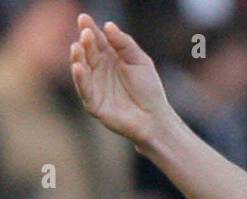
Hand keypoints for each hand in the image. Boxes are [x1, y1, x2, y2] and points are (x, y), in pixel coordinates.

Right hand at [69, 14, 175, 146]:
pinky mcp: (93, 103)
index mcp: (109, 58)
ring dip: (78, 57)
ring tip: (78, 46)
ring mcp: (94, 86)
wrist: (155, 119)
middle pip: (88, 52)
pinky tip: (79, 67)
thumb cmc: (149, 91)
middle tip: (86, 33)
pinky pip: (84, 89)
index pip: (96, 40)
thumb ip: (125, 44)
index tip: (84, 19)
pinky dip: (80, 78)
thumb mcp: (140, 62)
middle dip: (85, 42)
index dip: (89, 29)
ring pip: (82, 69)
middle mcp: (98, 70)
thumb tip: (108, 25)